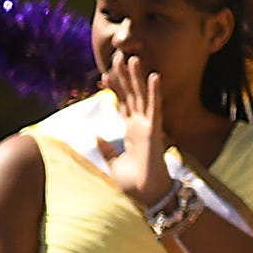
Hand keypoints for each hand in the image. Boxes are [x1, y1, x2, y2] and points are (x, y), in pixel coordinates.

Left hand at [103, 55, 172, 208]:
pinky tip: (154, 76)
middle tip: (118, 57)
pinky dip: (154, 91)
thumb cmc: (134, 184)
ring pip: (142, 96)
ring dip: (138, 77)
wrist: (147, 195)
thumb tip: (96, 136)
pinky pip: (155, 107)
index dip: (115, 90)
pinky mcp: (155, 130)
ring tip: (132, 58)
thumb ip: (107, 149)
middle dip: (125, 77)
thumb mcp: (113, 164)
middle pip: (131, 95)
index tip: (104, 76)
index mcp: (132, 133)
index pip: (123, 105)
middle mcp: (141, 126)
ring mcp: (149, 126)